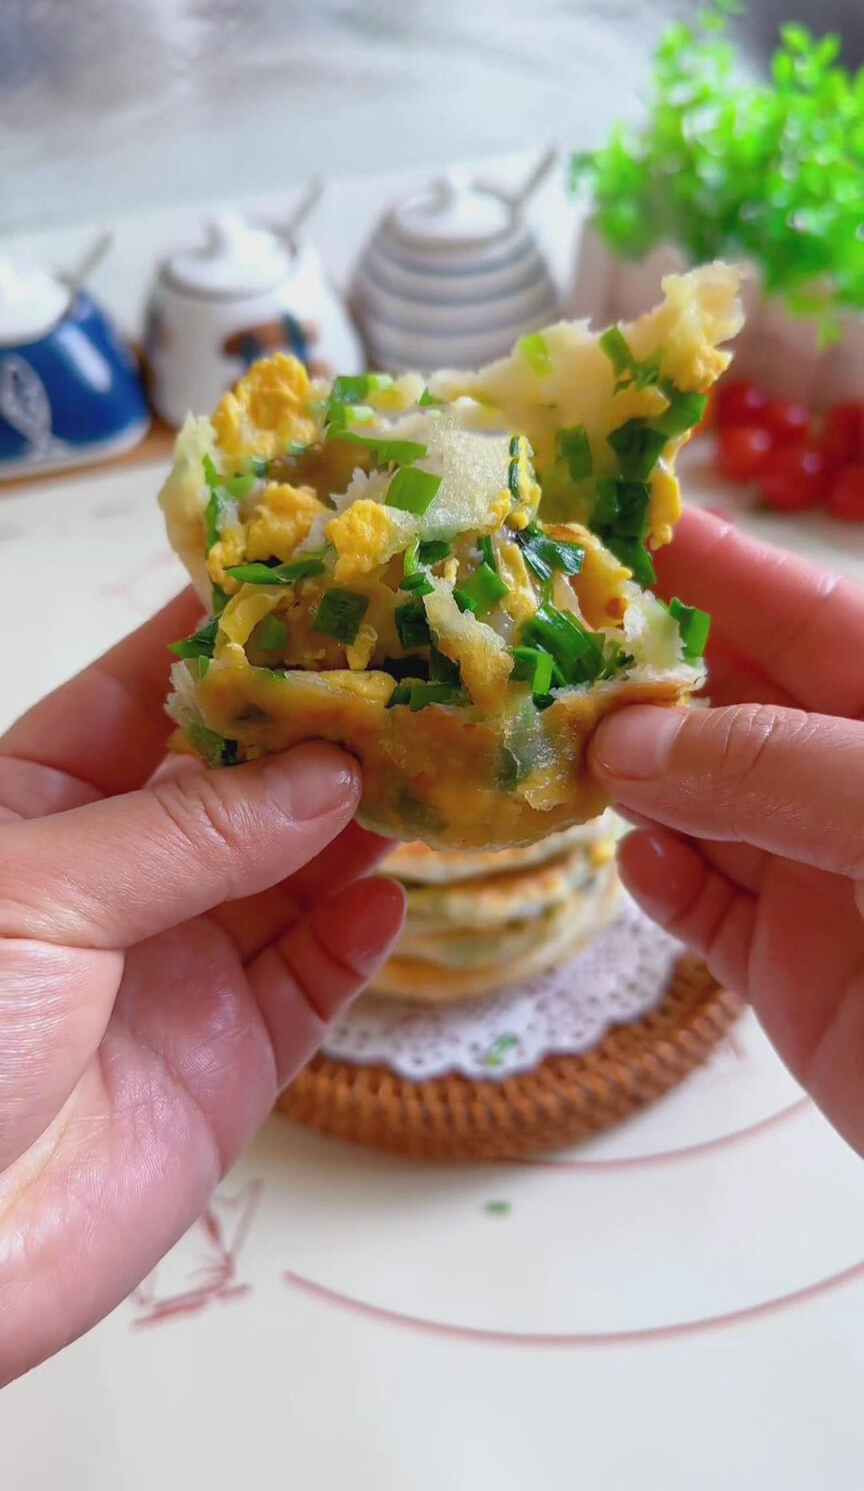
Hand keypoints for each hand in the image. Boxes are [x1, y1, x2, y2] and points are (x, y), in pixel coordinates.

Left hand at [0, 591, 404, 1385]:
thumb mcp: (40, 896)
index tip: (315, 579)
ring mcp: (177, 970)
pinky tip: (395, 895)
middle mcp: (116, 878)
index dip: (224, 636)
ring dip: (358, 826)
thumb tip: (328, 772)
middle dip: (317, 728)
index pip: (141, 691)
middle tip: (413, 673)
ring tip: (437, 768)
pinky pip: (310, 985)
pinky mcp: (227, 1064)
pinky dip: (356, 940)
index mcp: (38, 806)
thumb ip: (189, 831)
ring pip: (291, 876)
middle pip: (236, 780)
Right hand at [591, 508, 863, 1157]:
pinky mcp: (787, 965)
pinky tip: (640, 865)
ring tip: (548, 756)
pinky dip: (662, 879)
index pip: (786, 604)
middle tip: (522, 654)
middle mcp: (848, 776)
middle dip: (631, 674)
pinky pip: (702, 902)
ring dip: (624, 778)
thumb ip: (774, 765)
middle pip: (722, 699)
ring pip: (691, 799)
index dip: (693, 560)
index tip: (584, 527)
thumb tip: (624, 741)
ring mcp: (817, 869)